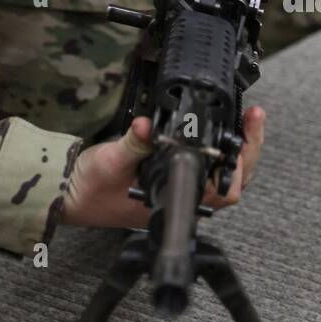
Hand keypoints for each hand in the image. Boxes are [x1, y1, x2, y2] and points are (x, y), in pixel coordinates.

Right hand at [61, 106, 265, 228]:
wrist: (67, 198)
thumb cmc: (88, 189)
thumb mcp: (111, 161)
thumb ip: (134, 143)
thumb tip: (148, 125)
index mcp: (173, 202)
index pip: (223, 187)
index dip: (241, 159)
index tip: (247, 129)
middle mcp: (179, 203)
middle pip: (230, 183)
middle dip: (247, 150)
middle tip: (254, 118)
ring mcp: (174, 195)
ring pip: (217, 178)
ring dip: (232, 152)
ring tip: (242, 124)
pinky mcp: (164, 184)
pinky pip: (199, 172)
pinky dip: (212, 153)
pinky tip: (212, 136)